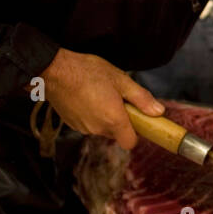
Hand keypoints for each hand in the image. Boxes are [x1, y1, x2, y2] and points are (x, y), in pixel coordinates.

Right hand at [39, 47, 163, 148]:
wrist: (53, 70)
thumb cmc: (87, 72)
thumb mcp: (121, 80)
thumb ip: (141, 99)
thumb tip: (158, 112)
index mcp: (114, 120)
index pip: (130, 143)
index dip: (135, 133)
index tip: (135, 119)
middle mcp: (98, 129)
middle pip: (116, 134)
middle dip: (119, 120)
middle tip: (116, 98)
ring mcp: (83, 128)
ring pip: (101, 128)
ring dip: (103, 116)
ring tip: (99, 94)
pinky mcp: (71, 124)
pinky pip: (87, 124)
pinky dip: (89, 114)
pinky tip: (85, 97)